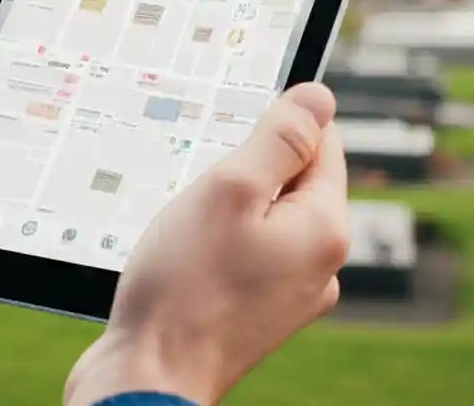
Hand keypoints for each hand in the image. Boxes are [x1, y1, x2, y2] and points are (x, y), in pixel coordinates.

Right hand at [65, 83, 347, 405]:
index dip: (272, 129)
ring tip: (188, 235)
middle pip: (291, 182)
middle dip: (243, 175)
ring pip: (263, 219)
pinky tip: (185, 262)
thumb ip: (279, 138)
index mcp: (326, 229)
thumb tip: (319, 96)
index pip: (321, 142)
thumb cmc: (183, 287)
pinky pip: (245, 255)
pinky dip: (216, 248)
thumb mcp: (229, 189)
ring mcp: (290, 294)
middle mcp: (320, 265)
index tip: (228, 142)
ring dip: (225, 212)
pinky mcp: (257, 314)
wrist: (148, 378)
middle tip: (200, 197)